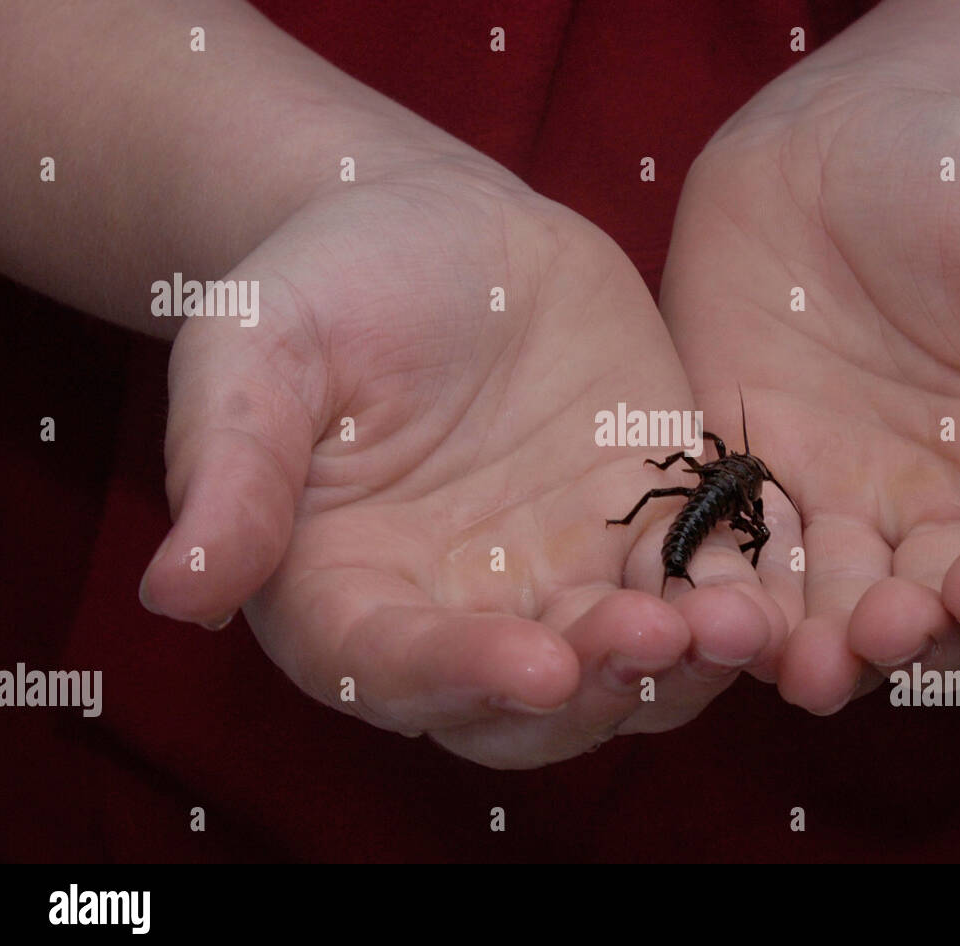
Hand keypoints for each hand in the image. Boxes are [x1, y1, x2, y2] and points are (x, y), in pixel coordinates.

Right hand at [138, 156, 783, 766]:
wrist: (440, 230)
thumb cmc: (326, 286)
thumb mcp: (256, 350)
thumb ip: (228, 469)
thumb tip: (173, 593)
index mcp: (354, 593)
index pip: (400, 669)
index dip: (462, 676)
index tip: (531, 663)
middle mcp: (466, 610)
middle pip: (533, 702)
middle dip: (597, 685)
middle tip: (655, 641)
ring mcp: (568, 575)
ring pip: (633, 665)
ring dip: (690, 661)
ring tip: (742, 620)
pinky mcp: (652, 526)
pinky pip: (704, 584)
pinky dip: (745, 596)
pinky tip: (786, 581)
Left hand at [661, 83, 959, 713]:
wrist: (841, 142)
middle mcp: (937, 511)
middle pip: (931, 614)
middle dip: (904, 636)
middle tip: (873, 638)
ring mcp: (835, 500)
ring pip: (826, 604)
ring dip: (807, 641)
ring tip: (791, 660)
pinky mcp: (741, 476)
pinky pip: (730, 547)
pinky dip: (719, 583)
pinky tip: (702, 604)